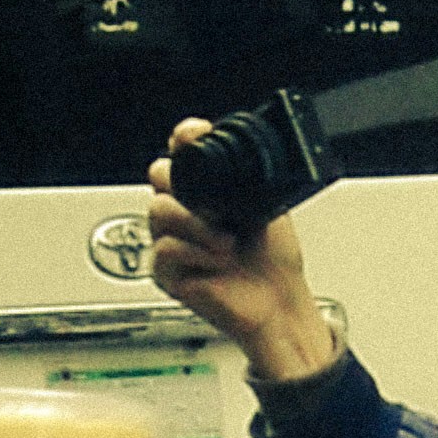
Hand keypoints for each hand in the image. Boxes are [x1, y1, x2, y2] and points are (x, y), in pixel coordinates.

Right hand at [148, 120, 336, 382]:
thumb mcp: (269, 208)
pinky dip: (194, 253)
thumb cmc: (274, 262)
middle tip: (215, 204)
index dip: (184, 138)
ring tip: (226, 242)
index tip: (195, 134)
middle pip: (159, 173)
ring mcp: (173, 240)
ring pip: (159, 210)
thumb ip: (249, 180)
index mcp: (205, 191)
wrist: (279, 304)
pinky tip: (217, 261)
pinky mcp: (167, 272)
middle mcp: (185, 211)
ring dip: (196, 223)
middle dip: (183, 181)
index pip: (182, 152)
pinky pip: (164, 249)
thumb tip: (247, 152)